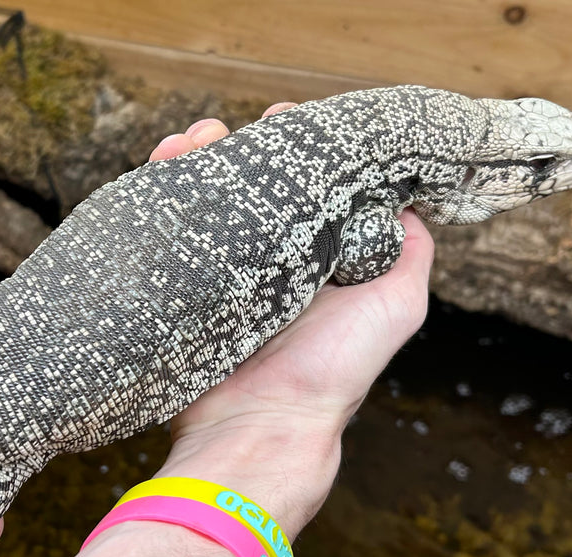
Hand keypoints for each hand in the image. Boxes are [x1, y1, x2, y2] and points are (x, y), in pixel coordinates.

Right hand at [149, 106, 434, 534]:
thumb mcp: (397, 304)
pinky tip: (162, 163)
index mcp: (318, 258)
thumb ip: (409, 251)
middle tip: (225, 130)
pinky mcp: (184, 284)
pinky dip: (161, 190)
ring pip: (207, 198)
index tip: (285, 119)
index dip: (296, 148)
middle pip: (251, 184)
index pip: (305, 185)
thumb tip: (411, 199)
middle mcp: (271, 260)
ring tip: (190, 141)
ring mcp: (224, 271)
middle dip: (237, 148)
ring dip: (196, 160)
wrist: (262, 422)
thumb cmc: (333, 369)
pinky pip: (170, 228)